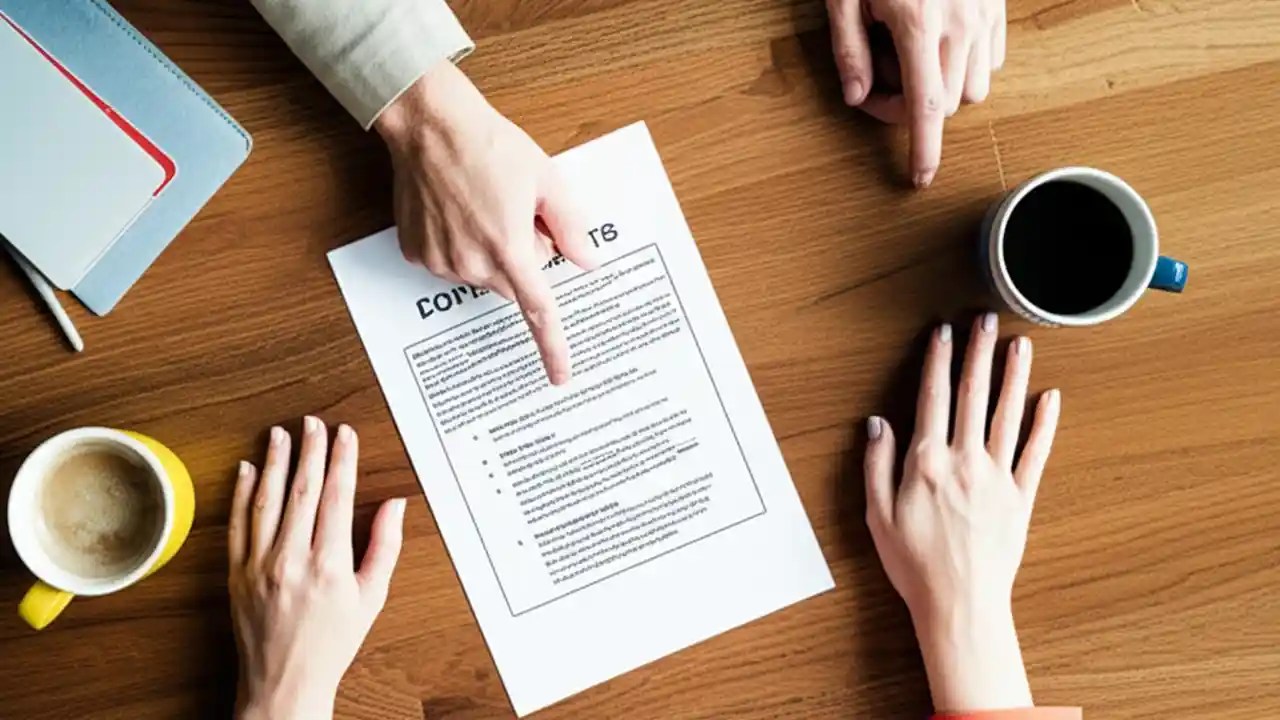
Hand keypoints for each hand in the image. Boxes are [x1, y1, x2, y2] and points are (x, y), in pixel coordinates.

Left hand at [228, 418, 406, 719]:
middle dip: (309, 451)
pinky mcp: (236, 575)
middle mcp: (292, 560)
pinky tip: (248, 470)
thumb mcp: (372, 597)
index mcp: (330, 564)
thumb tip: (395, 505)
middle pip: (302, 491)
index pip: (336, 497)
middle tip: (312, 422)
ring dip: (275, 463)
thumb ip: (385, 546)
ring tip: (280, 434)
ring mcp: (260, 566)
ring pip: (267, 501)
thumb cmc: (333, 643)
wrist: (285, 682)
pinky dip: (242, 495)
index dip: (341, 460)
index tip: (344, 435)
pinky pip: (237, 526)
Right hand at [374, 61, 600, 384]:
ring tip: (481, 203)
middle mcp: (472, 263)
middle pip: (514, 284)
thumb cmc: (488, 144)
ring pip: (482, 274)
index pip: (538, 311)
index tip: (560, 376)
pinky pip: (451, 262)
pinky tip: (455, 209)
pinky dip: (459, 243)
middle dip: (523, 257)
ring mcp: (440, 261)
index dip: (552, 347)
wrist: (429, 124)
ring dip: (490, 250)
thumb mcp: (546, 180)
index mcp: (510, 249)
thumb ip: (571, 227)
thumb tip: (587, 261)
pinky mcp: (417, 253)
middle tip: (517, 214)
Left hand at [827, 0, 1005, 186]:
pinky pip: (992, 61)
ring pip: (975, 89)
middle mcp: (960, 23)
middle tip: (878, 79)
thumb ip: (849, 48)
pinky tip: (939, 45)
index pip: (926, 106)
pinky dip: (967, 68)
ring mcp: (984, 15)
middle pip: (948, 105)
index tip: (919, 177)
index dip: (924, 150)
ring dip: (944, 91)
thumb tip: (856, 98)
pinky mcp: (997, 8)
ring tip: (912, 56)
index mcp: (918, 22)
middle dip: (912, 110)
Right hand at [863, 314, 1060, 712]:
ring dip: (1014, 376)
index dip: (937, 362)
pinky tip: (1050, 398)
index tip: (941, 334)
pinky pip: (1036, 453)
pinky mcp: (1021, 497)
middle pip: (973, 395)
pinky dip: (1044, 423)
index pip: (932, 398)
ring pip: (1008, 414)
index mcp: (926, 462)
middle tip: (984, 321)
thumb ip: (876, 464)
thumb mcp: (877, 515)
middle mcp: (965, 461)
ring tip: (1019, 344)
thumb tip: (877, 423)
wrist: (959, 603)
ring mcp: (997, 477)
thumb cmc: (913, 564)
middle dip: (978, 353)